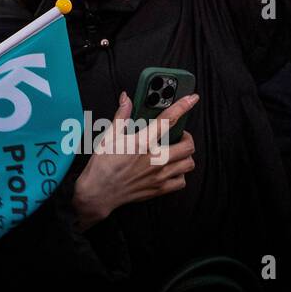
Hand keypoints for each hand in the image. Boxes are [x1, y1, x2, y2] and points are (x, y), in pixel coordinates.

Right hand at [71, 91, 197, 230]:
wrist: (98, 193)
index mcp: (142, 143)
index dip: (183, 106)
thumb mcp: (108, 137)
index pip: (168, 120)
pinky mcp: (159, 189)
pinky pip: (181, 181)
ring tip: (176, 152)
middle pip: (188, 145)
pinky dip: (180, 174)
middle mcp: (154, 159)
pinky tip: (171, 169)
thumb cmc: (102, 165)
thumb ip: (121, 116)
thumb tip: (126, 99)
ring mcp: (159, 176)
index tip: (192, 98)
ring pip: (188, 164)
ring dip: (185, 156)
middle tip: (178, 135)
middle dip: (187, 136)